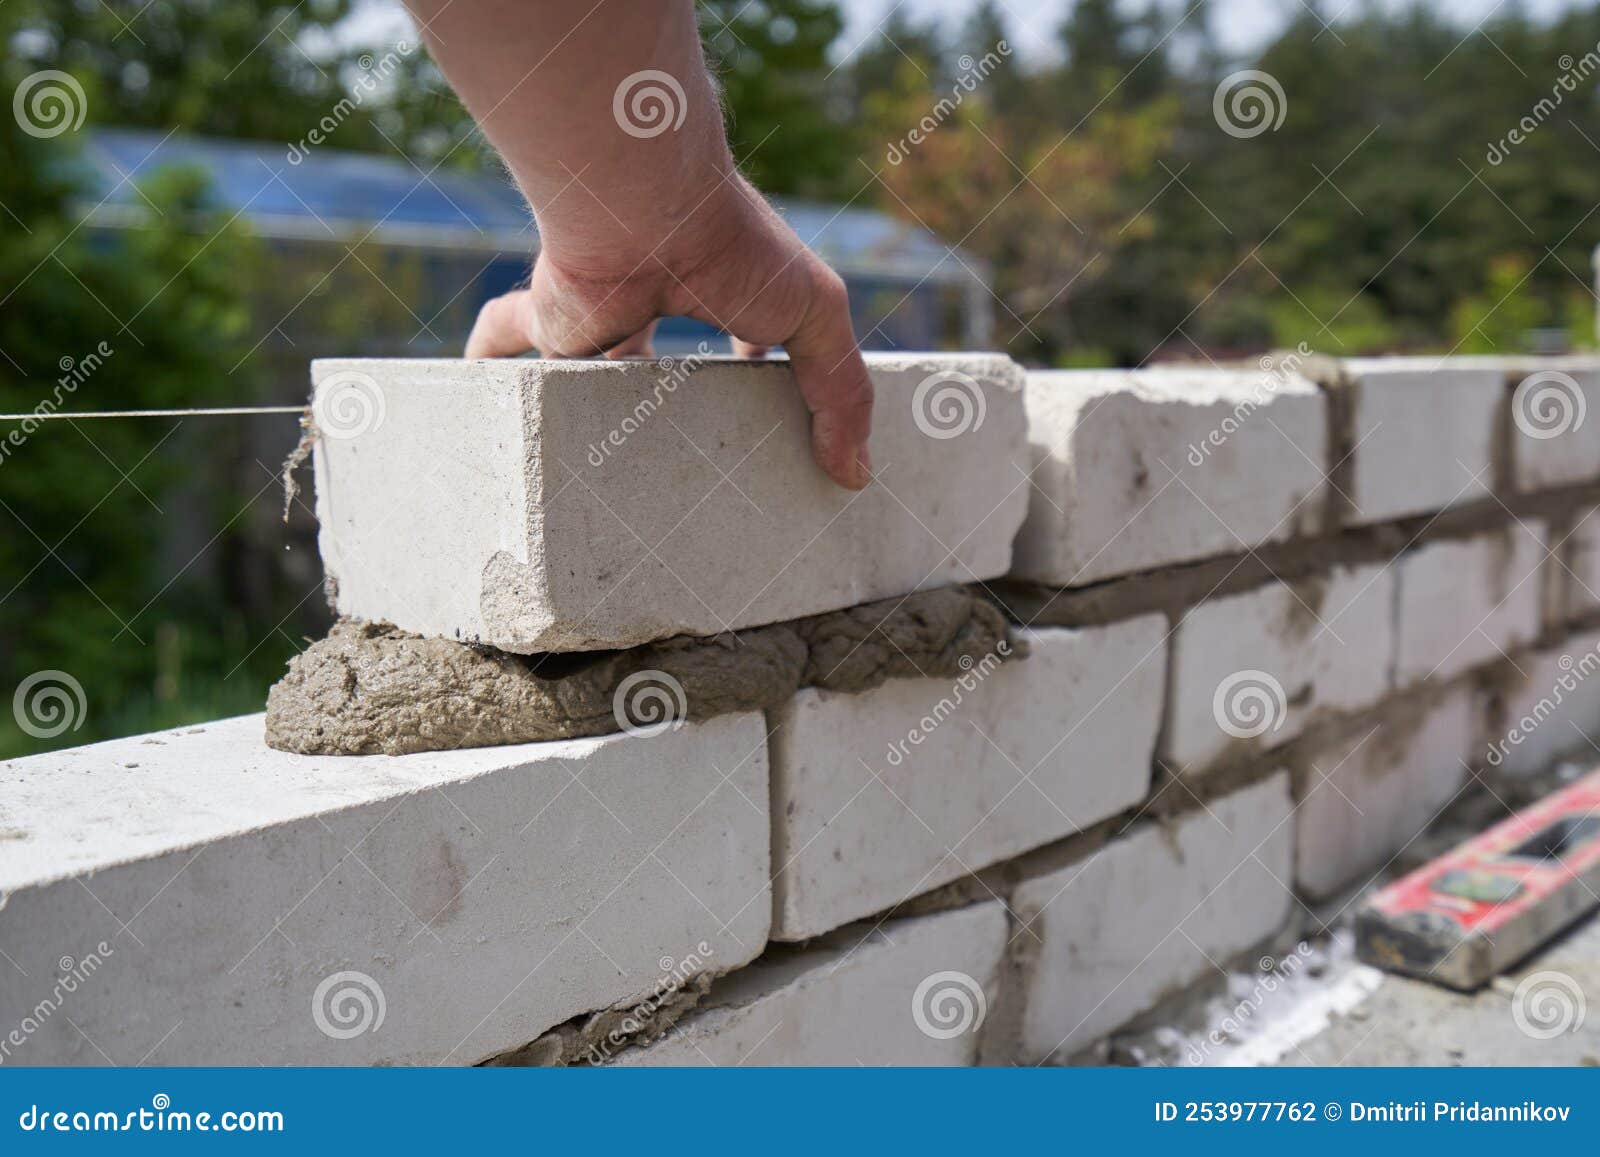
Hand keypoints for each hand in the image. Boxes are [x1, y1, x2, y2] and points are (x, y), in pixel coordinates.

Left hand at [465, 175, 873, 490]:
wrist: (647, 207)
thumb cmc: (735, 245)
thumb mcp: (816, 315)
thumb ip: (841, 393)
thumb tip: (855, 475)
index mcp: (722, 294)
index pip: (742, 339)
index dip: (753, 375)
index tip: (757, 427)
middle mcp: (657, 303)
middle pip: (654, 365)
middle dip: (658, 403)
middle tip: (670, 468)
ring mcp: (600, 313)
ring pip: (583, 367)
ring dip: (583, 401)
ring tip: (585, 466)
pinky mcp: (547, 318)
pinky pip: (500, 341)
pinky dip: (486, 365)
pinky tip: (483, 398)